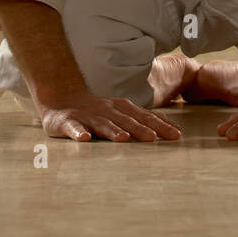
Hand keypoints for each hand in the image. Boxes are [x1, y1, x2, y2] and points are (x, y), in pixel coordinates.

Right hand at [37, 91, 181, 142]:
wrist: (60, 98)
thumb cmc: (96, 110)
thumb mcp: (122, 111)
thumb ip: (144, 118)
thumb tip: (173, 126)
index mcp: (121, 108)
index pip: (144, 117)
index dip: (160, 125)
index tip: (177, 135)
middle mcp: (107, 110)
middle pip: (126, 120)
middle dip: (140, 129)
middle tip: (154, 139)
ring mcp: (87, 116)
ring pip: (102, 124)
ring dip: (113, 131)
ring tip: (123, 139)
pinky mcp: (68, 122)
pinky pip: (73, 128)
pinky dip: (78, 133)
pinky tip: (84, 139)